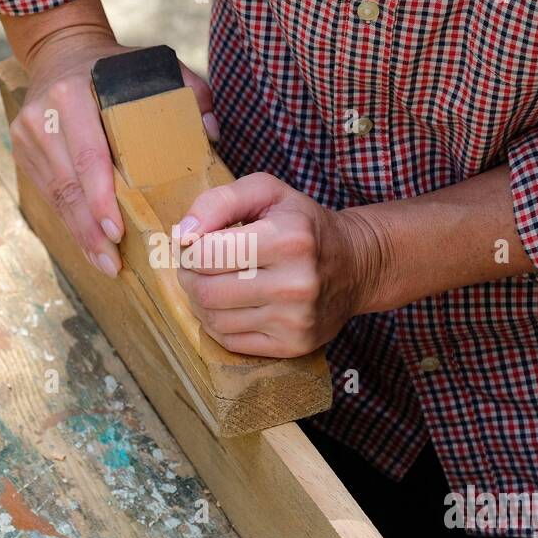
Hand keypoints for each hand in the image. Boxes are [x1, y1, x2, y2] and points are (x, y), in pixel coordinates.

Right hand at [10, 30, 216, 276]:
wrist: (59, 50)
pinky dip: (71, 221)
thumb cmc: (114, 66)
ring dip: (80, 234)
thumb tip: (211, 130)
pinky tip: (91, 244)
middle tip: (114, 263)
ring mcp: (27, 136)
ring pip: (56, 196)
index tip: (116, 231)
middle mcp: (41, 117)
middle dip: (91, 230)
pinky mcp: (23, 151)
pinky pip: (49, 194)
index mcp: (71, 95)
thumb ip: (188, 90)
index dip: (100, 198)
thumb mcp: (153, 65)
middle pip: (68, 185)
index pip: (87, 156)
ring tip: (105, 263)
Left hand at [175, 172, 383, 356]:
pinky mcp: (294, 346)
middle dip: (189, 276)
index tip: (195, 243)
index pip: (207, 254)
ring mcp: (296, 320)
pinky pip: (230, 341)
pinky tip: (229, 304)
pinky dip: (217, 323)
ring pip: (214, 319)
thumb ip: (219, 201)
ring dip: (200, 301)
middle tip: (196, 265)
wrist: (356, 265)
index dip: (189, 248)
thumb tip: (182, 234)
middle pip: (206, 291)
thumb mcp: (267, 192)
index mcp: (289, 239)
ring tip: (213, 282)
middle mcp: (297, 283)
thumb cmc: (302, 224)